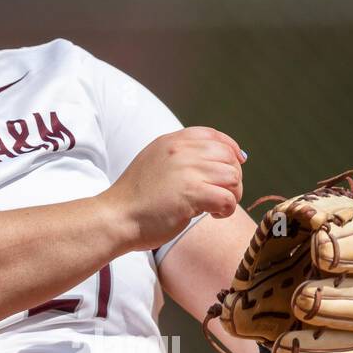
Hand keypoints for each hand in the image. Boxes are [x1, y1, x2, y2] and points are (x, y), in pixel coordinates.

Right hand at [102, 126, 245, 251]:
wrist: (116, 217)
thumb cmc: (136, 197)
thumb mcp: (154, 161)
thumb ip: (180, 156)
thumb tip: (219, 157)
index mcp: (171, 141)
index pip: (214, 136)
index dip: (231, 149)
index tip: (236, 163)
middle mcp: (180, 151)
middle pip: (228, 157)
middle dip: (232, 177)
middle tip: (220, 194)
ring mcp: (187, 171)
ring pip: (233, 177)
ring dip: (232, 194)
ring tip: (216, 206)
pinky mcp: (192, 193)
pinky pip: (228, 198)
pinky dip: (227, 209)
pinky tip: (213, 215)